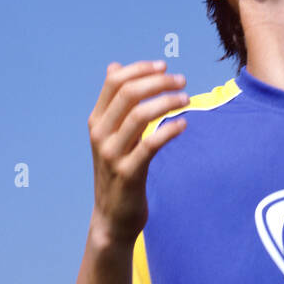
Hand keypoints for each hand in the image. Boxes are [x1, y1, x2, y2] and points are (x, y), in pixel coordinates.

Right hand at [87, 60, 188, 245]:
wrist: (112, 217)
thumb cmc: (118, 170)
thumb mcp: (111, 134)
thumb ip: (114, 103)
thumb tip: (114, 66)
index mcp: (96, 121)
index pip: (114, 82)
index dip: (140, 69)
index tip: (164, 65)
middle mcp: (100, 135)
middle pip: (128, 93)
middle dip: (158, 81)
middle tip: (182, 81)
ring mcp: (112, 155)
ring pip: (139, 115)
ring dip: (167, 101)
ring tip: (187, 99)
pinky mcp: (128, 173)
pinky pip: (150, 145)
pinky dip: (168, 130)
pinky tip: (182, 125)